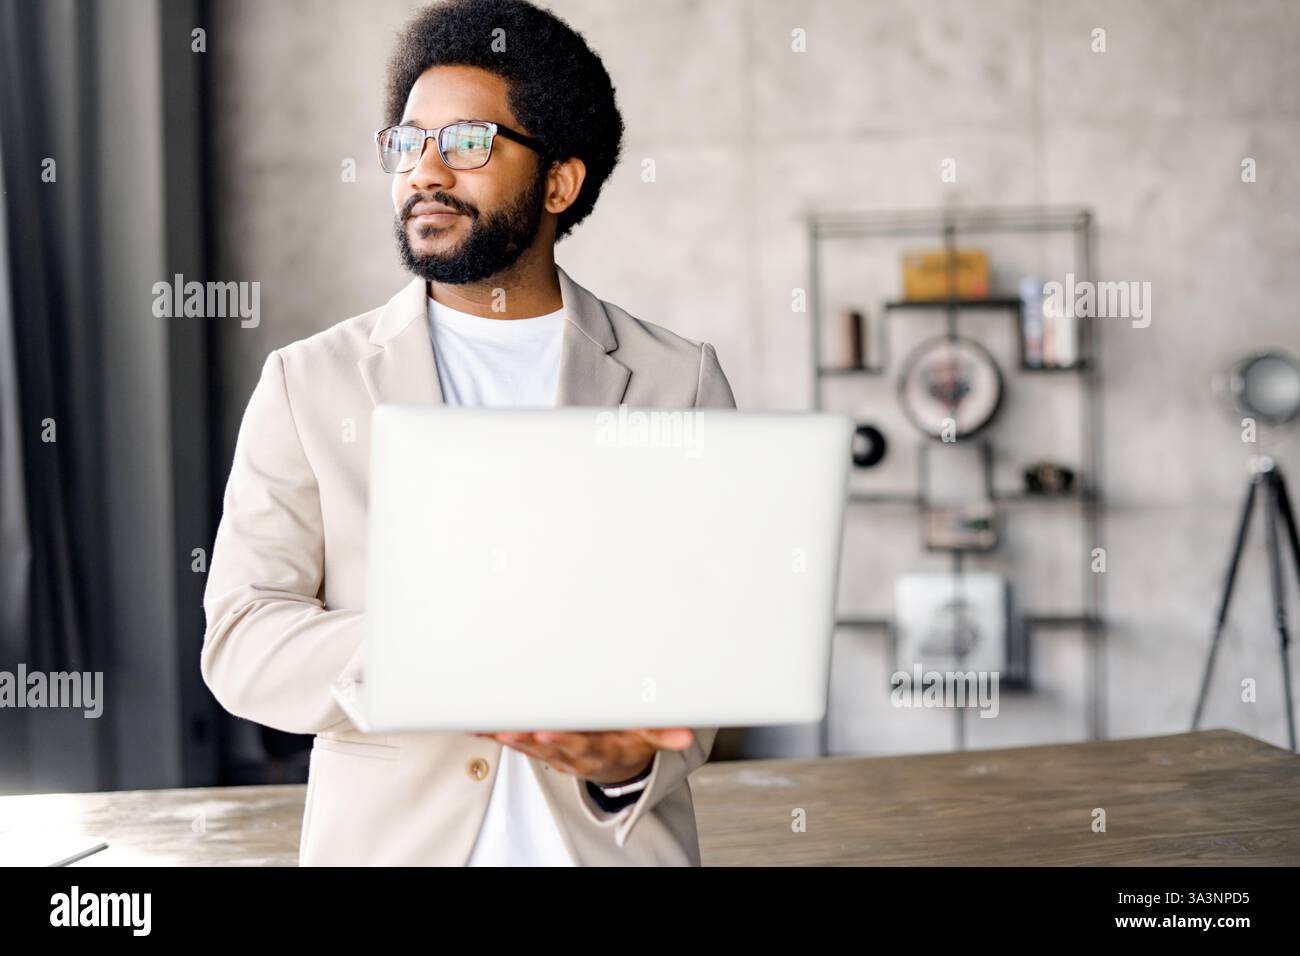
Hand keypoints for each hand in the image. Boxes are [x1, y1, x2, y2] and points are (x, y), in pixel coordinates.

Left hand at [471, 728, 693, 785]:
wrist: (619, 768)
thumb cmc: (630, 741)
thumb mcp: (650, 737)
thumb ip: (664, 733)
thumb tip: (686, 735)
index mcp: (599, 750)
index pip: (581, 746)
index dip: (564, 740)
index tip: (548, 731)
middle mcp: (573, 755)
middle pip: (547, 747)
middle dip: (526, 738)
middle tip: (507, 727)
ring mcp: (555, 754)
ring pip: (528, 747)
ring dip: (507, 737)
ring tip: (487, 725)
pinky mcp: (541, 749)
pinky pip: (517, 743)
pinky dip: (498, 734)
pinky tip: (479, 724)